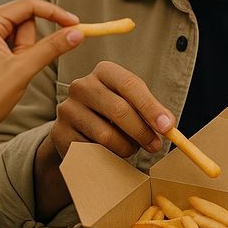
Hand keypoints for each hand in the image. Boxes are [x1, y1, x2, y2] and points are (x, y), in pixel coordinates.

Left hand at [0, 0, 82, 179]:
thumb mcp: (23, 70)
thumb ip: (52, 47)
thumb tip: (77, 33)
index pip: (28, 6)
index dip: (55, 13)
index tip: (76, 24)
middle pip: (23, 20)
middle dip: (32, 42)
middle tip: (24, 67)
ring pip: (17, 35)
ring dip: (25, 53)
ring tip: (12, 75)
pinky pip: (9, 46)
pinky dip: (17, 59)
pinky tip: (8, 77)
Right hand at [49, 60, 174, 159]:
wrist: (77, 126)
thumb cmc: (112, 111)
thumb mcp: (130, 102)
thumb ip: (149, 110)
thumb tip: (168, 125)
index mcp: (104, 71)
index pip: (130, 85)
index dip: (151, 107)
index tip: (168, 126)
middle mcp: (82, 85)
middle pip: (119, 110)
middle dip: (142, 132)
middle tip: (155, 146)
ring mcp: (68, 109)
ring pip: (106, 136)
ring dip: (126, 147)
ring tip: (131, 148)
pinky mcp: (60, 133)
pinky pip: (92, 151)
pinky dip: (107, 156)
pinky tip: (110, 152)